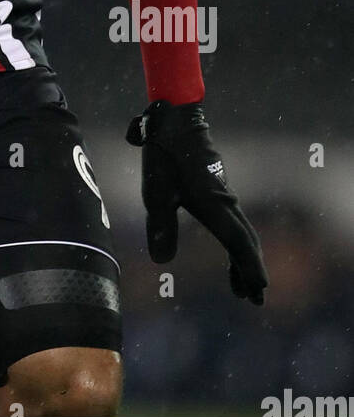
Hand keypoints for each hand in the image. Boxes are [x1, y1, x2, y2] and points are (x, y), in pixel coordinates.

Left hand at [126, 99, 268, 304]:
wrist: (176, 119)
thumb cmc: (165, 154)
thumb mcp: (156, 191)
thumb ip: (160, 226)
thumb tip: (161, 262)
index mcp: (215, 207)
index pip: (239, 245)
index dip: (249, 269)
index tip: (260, 292)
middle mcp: (225, 202)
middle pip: (246, 242)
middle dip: (250, 271)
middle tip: (254, 298)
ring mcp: (224, 193)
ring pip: (242, 231)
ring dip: (244, 257)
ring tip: (240, 283)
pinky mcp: (218, 186)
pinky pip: (235, 220)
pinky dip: (237, 240)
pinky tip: (228, 242)